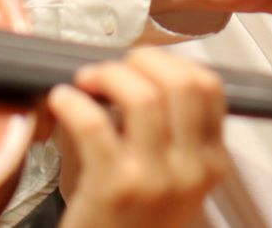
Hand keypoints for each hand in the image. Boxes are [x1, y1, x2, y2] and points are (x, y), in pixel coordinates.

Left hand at [51, 50, 231, 227]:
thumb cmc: (133, 225)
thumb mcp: (174, 182)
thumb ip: (174, 135)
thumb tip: (140, 74)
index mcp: (209, 163)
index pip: (209, 88)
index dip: (172, 61)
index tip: (145, 62)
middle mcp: (190, 170)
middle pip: (180, 83)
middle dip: (141, 60)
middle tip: (114, 66)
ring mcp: (154, 179)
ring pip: (142, 96)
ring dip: (108, 75)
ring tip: (87, 81)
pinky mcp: (114, 187)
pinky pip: (94, 124)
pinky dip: (72, 103)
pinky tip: (62, 100)